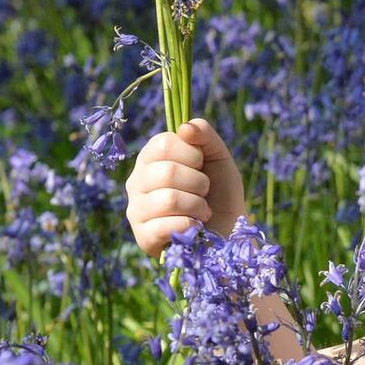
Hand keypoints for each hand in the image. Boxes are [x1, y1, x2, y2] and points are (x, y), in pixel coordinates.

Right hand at [125, 118, 247, 258]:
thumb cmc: (220, 192)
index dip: (192, 154)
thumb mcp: (218, 157)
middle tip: (204, 191)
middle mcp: (136, 182)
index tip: (201, 164)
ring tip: (202, 211)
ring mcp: (136, 210)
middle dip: (199, 183)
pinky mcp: (143, 237)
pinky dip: (191, 226)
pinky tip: (194, 228)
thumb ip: (205, 135)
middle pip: (167, 172)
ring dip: (197, 206)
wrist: (228, 232)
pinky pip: (166, 226)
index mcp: (150, 158)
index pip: (163, 144)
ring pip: (169, 199)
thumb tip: (185, 128)